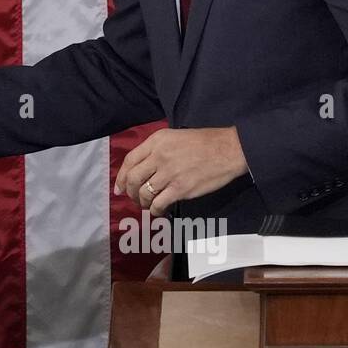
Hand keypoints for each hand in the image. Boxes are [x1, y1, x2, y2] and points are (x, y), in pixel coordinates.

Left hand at [114, 127, 248, 215]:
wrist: (228, 150)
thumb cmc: (204, 142)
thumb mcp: (175, 136)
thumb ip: (157, 149)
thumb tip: (144, 167)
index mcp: (157, 141)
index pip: (130, 160)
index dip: (121, 176)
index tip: (119, 188)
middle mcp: (159, 156)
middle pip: (133, 178)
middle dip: (130, 192)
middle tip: (134, 199)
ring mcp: (169, 173)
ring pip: (144, 193)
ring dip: (142, 203)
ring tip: (147, 205)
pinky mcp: (180, 188)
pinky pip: (159, 203)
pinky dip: (155, 210)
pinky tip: (158, 211)